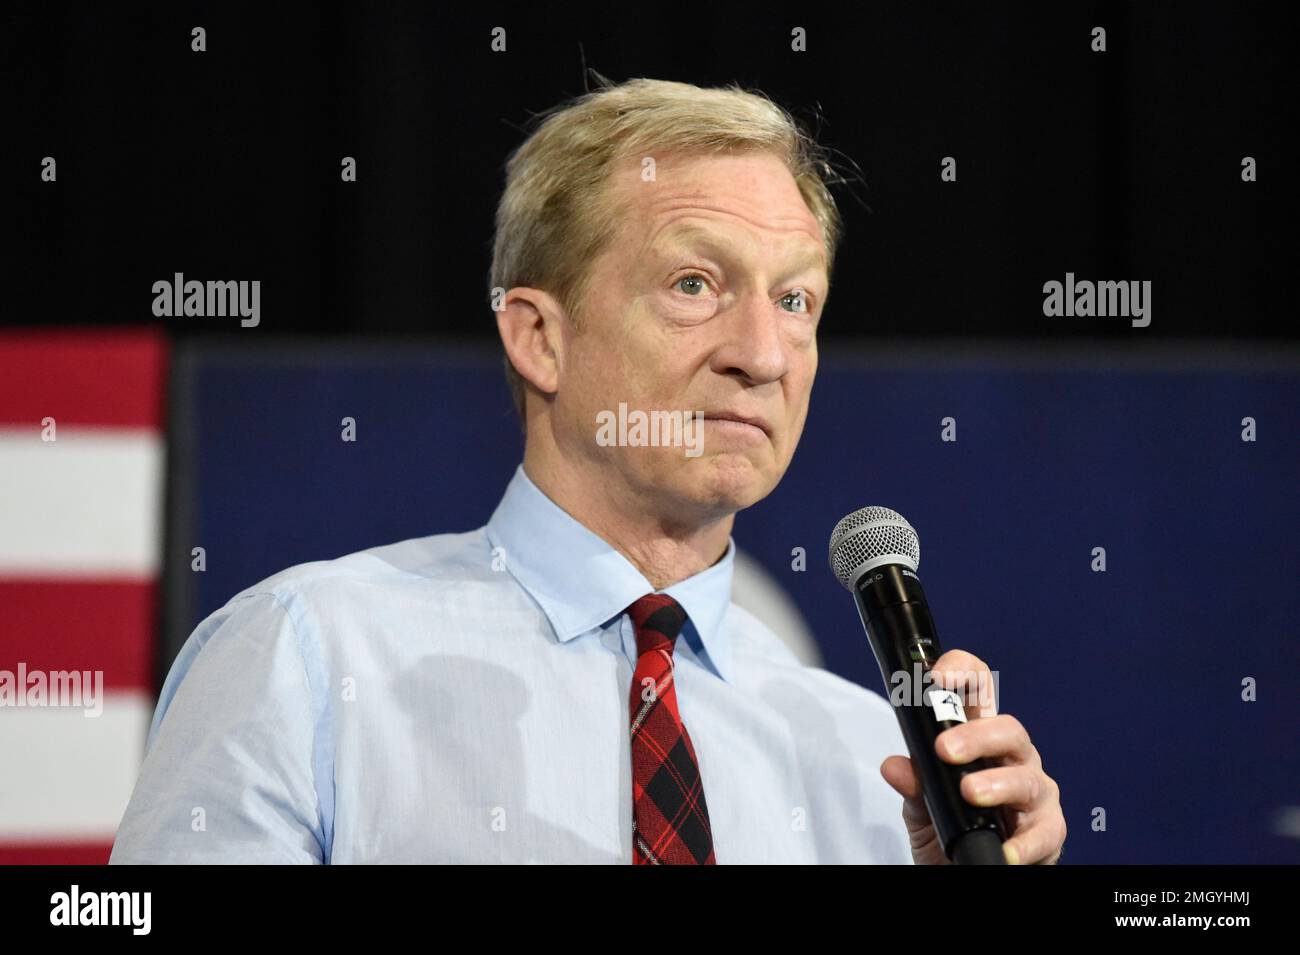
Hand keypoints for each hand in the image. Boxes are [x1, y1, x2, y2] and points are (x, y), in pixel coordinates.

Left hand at [879, 650, 1065, 864]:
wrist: (960, 872)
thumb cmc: (949, 830)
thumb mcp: (922, 808)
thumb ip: (914, 785)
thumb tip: (894, 766)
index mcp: (981, 739)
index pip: (979, 689)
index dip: (963, 672)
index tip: (937, 677)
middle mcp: (1014, 759)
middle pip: (1008, 729)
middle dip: (976, 736)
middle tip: (945, 750)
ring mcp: (1035, 794)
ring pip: (1027, 777)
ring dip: (998, 784)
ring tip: (970, 793)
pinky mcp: (1049, 832)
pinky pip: (1045, 832)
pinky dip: (1024, 842)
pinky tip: (1003, 849)